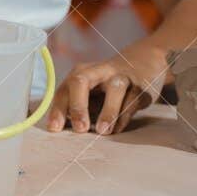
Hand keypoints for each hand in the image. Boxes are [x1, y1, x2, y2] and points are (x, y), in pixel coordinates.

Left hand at [46, 44, 166, 134]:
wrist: (142, 63)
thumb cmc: (107, 84)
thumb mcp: (90, 90)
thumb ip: (77, 105)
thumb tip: (62, 128)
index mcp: (81, 72)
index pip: (63, 90)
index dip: (57, 109)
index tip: (54, 128)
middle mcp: (98, 71)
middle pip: (81, 81)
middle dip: (78, 105)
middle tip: (79, 128)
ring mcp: (121, 76)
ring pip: (114, 90)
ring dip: (107, 112)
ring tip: (102, 131)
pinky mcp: (141, 87)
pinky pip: (132, 101)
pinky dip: (124, 117)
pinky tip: (116, 129)